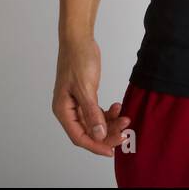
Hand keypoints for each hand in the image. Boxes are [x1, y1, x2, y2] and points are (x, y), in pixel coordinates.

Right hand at [51, 34, 131, 155]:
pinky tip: (118, 106)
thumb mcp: (86, 87)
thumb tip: (98, 135)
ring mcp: (77, 103)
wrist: (79, 39)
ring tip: (125, 116)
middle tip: (125, 131)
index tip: (112, 150)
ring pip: (95, 123)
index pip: (79, 136)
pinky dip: (108, 112)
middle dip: (107, 133)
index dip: (96, 145)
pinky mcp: (85, 96)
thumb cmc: (77, 59)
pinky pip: (98, 112)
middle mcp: (68, 110)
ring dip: (110, 122)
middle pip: (89, 131)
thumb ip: (92, 113)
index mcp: (63, 110)